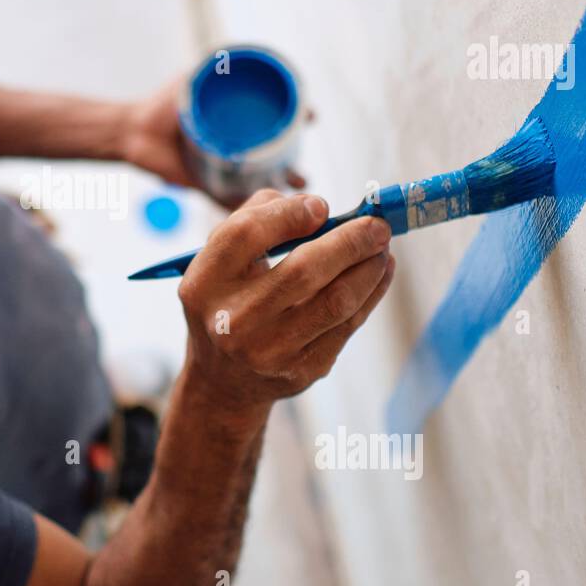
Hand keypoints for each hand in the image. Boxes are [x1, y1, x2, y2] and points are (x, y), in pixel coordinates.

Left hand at [121, 78, 306, 208]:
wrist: (133, 131)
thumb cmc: (162, 104)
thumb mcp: (194, 78)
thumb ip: (217, 66)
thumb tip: (245, 56)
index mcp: (238, 123)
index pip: (278, 122)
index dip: (298, 119)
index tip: (312, 117)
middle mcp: (235, 147)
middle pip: (276, 160)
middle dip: (294, 168)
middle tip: (302, 175)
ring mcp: (222, 169)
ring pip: (259, 184)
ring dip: (277, 191)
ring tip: (291, 195)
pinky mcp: (204, 186)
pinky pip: (227, 200)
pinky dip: (242, 208)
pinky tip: (258, 214)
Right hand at [176, 190, 394, 410]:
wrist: (223, 379)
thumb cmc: (227, 301)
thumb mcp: (219, 261)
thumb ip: (256, 218)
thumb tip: (315, 207)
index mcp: (203, 284)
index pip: (246, 235)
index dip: (288, 213)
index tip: (320, 206)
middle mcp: (231, 321)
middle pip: (303, 270)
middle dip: (350, 240)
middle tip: (375, 225)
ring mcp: (268, 351)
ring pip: (337, 300)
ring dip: (370, 267)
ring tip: (381, 247)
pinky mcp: (300, 371)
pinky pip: (348, 325)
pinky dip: (372, 293)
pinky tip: (379, 272)